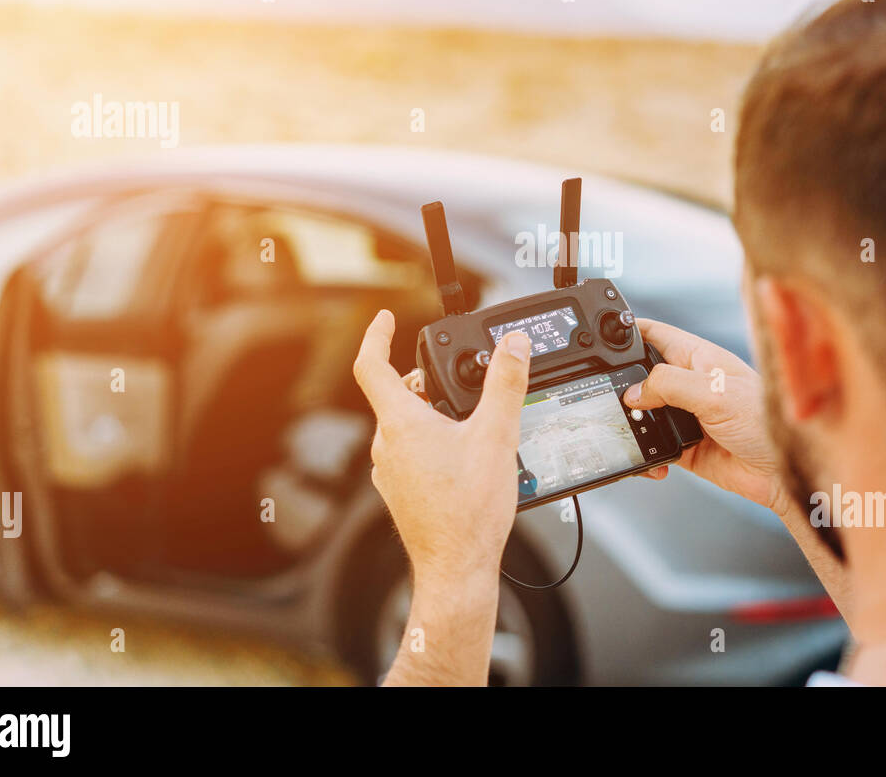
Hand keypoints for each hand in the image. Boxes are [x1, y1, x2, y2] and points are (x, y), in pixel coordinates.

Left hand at [353, 309, 530, 586]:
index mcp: (401, 422)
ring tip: (476, 423)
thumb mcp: (497, 436)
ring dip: (435, 413)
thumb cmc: (469, 510)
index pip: (371, 365)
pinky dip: (435, 442)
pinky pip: (413, 454)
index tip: (385, 317)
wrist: (457, 568)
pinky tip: (468, 458)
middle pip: (399, 394)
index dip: (376, 335)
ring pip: (407, 425)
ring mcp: (391, 471)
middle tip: (464, 379)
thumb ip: (505, 384)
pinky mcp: (402, 492)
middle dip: (429, 380)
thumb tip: (514, 346)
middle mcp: (387, 445)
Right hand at [623, 319, 788, 515]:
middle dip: (623, 386)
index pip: (654, 335)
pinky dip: (647, 456)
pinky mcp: (686, 446)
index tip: (600, 336)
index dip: (627, 332)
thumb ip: (669, 385)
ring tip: (628, 432)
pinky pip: (654, 447)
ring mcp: (687, 415)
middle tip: (609, 397)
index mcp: (698, 357)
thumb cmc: (769, 421)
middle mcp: (690, 383)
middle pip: (641, 376)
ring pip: (643, 414)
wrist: (786, 472)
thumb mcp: (715, 393)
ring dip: (633, 425)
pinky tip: (652, 461)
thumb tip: (633, 392)